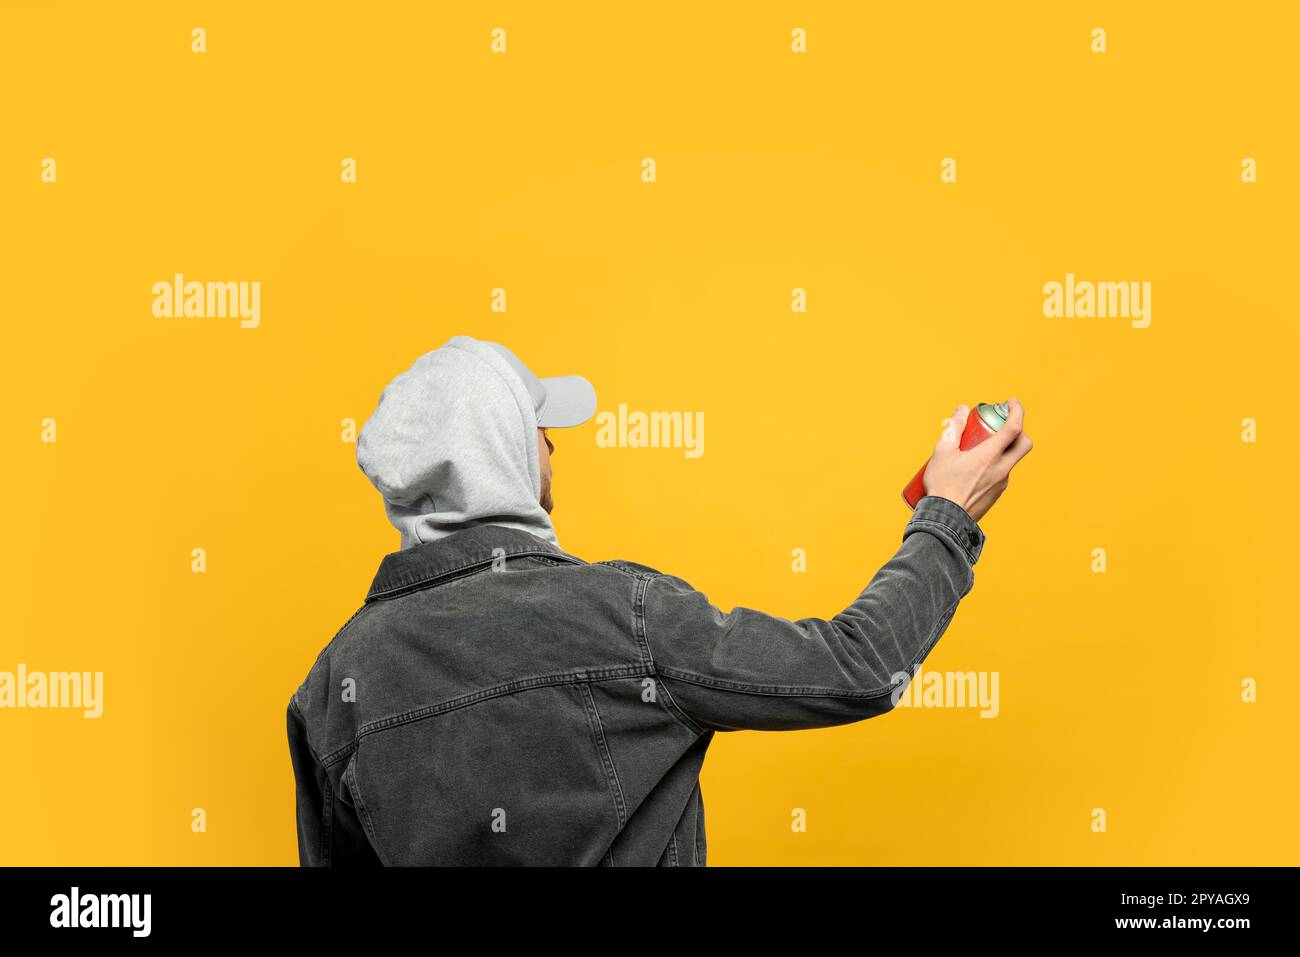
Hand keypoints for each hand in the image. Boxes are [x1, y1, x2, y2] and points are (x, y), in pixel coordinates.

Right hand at [922, 398, 1031, 522]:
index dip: (1016, 410)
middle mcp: (1001, 469)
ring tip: (977, 449)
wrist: (946, 520)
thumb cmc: (942, 487)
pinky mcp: (997, 494)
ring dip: (1002, 448)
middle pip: (1024, 443)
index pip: (1014, 428)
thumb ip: (954, 428)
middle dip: (1018, 430)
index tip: (1010, 402)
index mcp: (989, 456)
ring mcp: (1001, 483)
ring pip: (1011, 459)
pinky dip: (994, 464)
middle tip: (1001, 425)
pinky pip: (1001, 473)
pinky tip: (974, 468)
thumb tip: (962, 409)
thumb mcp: (942, 452)